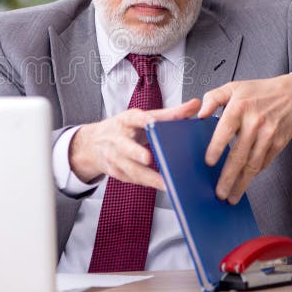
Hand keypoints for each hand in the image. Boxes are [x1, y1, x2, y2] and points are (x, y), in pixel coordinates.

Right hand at [69, 98, 202, 190]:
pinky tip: (163, 187)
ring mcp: (114, 157)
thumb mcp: (142, 117)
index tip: (151, 122)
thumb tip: (196, 105)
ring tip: (166, 184)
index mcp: (126, 120)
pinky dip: (148, 183)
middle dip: (135, 152)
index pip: (135, 118)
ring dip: (148, 177)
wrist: (94, 143)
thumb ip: (170, 113)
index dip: (143, 119)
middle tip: (147, 158)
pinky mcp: (116, 172)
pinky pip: (133, 179)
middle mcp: (118, 139)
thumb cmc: (124, 128)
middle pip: (125, 146)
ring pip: (130, 169)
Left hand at [197, 74, 291, 203]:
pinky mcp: (279, 144)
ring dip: (241, 183)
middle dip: (228, 177)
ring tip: (231, 196)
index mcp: (240, 107)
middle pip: (239, 154)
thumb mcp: (234, 87)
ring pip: (252, 164)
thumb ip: (213, 98)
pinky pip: (264, 163)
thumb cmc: (260, 92)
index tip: (208, 162)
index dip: (217, 147)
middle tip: (219, 192)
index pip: (225, 130)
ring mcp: (269, 135)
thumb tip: (200, 114)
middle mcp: (255, 123)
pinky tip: (244, 183)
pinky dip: (253, 175)